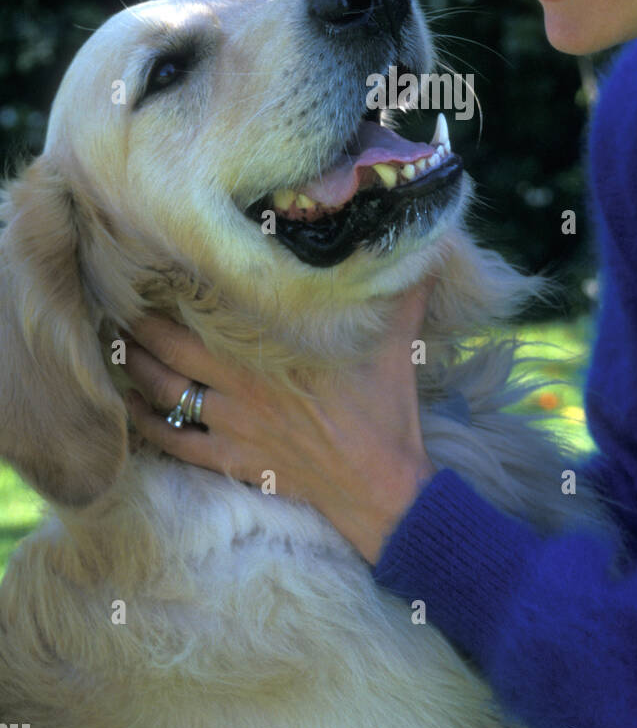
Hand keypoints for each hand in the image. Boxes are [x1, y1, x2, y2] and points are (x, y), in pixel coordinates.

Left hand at [123, 280, 436, 564]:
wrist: (381, 485)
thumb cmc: (386, 408)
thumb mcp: (398, 339)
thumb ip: (405, 287)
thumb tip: (425, 242)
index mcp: (272, 351)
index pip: (207, 314)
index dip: (175, 293)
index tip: (156, 271)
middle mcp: (241, 385)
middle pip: (171, 351)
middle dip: (141, 328)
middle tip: (121, 305)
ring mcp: (232, 425)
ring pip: (165, 394)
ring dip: (136, 370)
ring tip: (120, 347)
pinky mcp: (233, 459)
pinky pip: (175, 442)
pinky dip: (148, 425)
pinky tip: (131, 409)